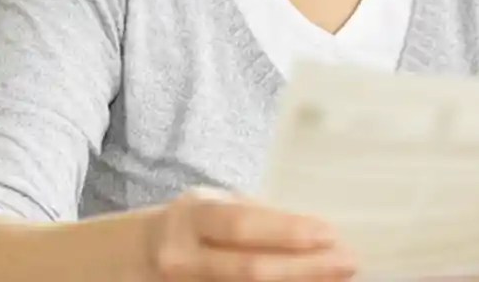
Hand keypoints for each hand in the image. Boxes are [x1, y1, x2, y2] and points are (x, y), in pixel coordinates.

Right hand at [148, 188, 357, 280]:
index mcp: (191, 218)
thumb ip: (258, 218)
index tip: (330, 234)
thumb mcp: (213, 208)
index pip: (241, 225)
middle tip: (347, 263)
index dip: (287, 231)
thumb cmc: (191, 228)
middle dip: (304, 269)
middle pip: (249, 270)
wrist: (130, 260)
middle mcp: (180, 259)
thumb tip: (318, 233)